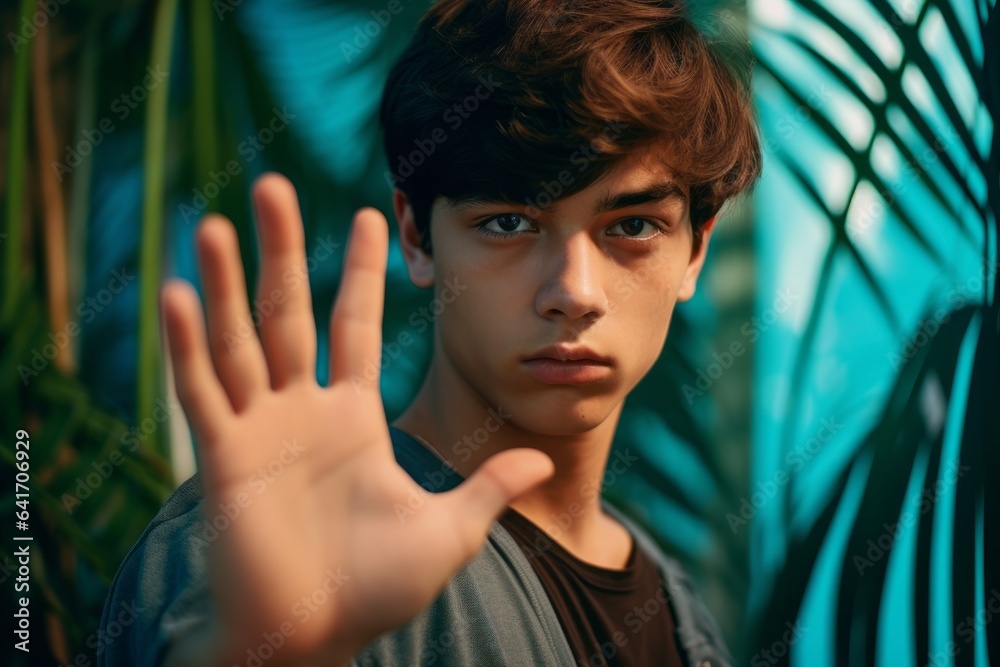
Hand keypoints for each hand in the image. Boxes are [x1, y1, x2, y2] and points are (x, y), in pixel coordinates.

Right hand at [160, 173, 553, 665]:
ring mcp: (260, 429)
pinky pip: (203, 394)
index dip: (361, 271)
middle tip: (270, 184)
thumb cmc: (375, 588)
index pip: (356, 325)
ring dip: (224, 283)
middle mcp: (303, 410)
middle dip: (281, 249)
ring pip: (238, 340)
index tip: (370, 214)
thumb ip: (489, 489)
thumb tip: (542, 461)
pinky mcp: (224, 458)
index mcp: (353, 417)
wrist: (316, 635)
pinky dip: (188, 347)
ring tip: (214, 222)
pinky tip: (178, 296)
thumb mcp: (448, 531)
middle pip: (289, 312)